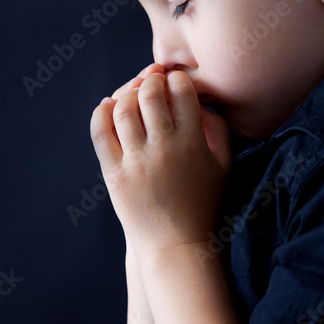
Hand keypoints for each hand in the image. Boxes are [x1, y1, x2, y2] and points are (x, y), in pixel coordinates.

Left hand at [91, 70, 231, 256]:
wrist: (174, 244)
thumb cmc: (202, 203)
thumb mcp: (223, 165)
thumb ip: (218, 128)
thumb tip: (198, 99)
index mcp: (193, 143)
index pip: (181, 91)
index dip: (176, 78)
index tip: (174, 81)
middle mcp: (164, 149)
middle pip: (150, 94)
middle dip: (150, 80)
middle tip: (152, 82)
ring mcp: (136, 161)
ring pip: (123, 109)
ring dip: (127, 94)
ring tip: (134, 95)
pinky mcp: (114, 174)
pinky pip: (100, 132)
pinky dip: (101, 112)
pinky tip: (108, 107)